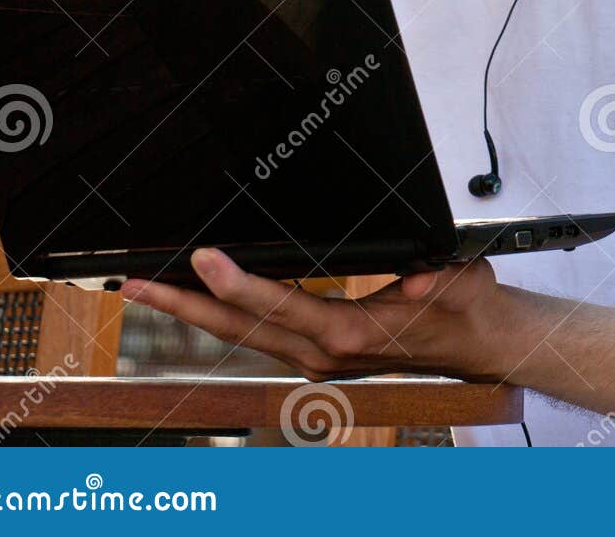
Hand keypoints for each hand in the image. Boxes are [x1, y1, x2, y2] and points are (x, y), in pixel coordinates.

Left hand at [121, 248, 509, 381]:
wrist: (481, 344)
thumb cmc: (467, 308)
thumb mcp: (464, 281)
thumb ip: (441, 278)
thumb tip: (418, 278)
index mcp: (352, 334)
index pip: (285, 307)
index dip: (242, 286)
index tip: (205, 260)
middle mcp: (323, 351)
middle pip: (240, 330)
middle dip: (184, 306)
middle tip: (134, 281)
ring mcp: (314, 354)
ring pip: (240, 334)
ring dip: (192, 312)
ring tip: (147, 285)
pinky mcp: (314, 349)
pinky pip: (256, 332)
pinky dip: (220, 315)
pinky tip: (197, 297)